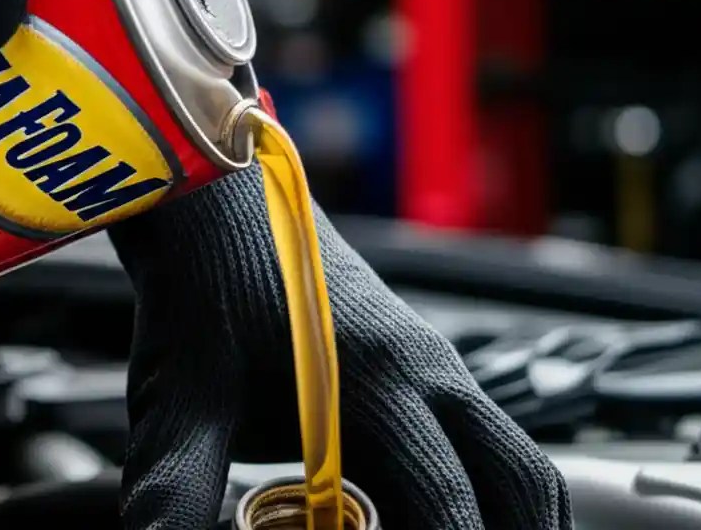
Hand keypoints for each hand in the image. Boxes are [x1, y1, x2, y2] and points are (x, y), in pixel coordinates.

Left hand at [108, 164, 573, 529]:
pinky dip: (480, 485)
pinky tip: (426, 512)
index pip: (448, 501)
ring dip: (501, 513)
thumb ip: (178, 493)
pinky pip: (484, 434)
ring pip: (513, 456)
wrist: (211, 201)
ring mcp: (430, 360)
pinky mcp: (415, 359)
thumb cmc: (199, 289)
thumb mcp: (180, 404)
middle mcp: (426, 370)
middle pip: (522, 483)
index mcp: (381, 382)